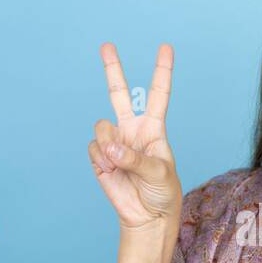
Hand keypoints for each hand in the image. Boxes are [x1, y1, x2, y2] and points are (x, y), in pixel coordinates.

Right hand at [89, 42, 181, 232]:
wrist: (147, 217)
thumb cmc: (162, 192)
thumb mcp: (159, 173)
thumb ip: (134, 158)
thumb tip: (109, 147)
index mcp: (154, 128)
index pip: (158, 94)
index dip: (161, 70)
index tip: (166, 47)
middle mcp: (132, 130)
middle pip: (119, 93)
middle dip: (112, 69)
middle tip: (106, 45)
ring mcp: (114, 142)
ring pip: (102, 127)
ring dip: (110, 145)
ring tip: (121, 164)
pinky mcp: (100, 157)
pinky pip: (95, 148)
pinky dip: (102, 161)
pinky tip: (112, 171)